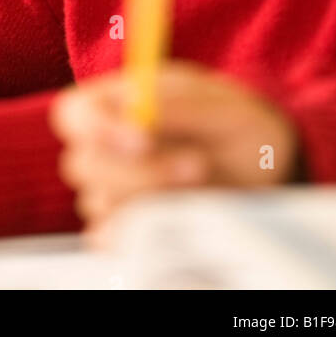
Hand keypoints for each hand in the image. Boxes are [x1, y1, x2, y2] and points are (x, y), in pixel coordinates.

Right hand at [50, 61, 298, 236]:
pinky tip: (178, 212)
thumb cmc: (239, 124)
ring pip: (100, 202)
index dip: (96, 128)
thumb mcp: (223, 106)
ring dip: (152, 198)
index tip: (144, 140)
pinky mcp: (129, 223)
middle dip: (140, 171)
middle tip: (197, 165)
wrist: (262, 166)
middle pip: (83, 164)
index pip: (73, 113)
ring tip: (202, 182)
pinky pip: (114, 236)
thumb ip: (180, 105)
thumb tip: (143, 111)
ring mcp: (116, 187)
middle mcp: (108, 145)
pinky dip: (144, 229)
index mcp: (117, 100)